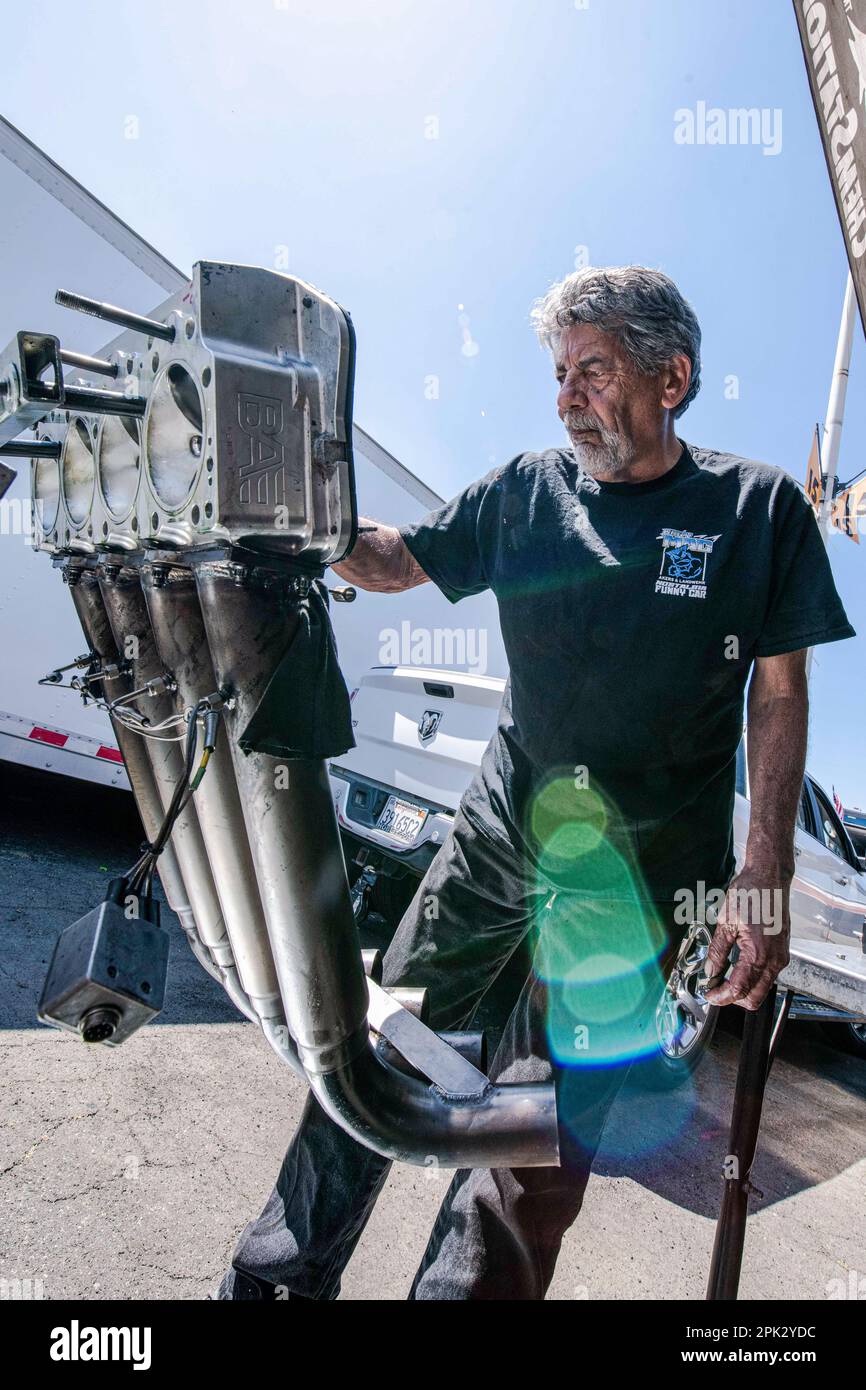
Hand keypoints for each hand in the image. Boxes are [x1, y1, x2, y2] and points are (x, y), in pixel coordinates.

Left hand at [703, 869, 790, 1010]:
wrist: (769, 877)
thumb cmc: (751, 893)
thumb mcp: (726, 921)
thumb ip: (717, 951)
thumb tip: (709, 971)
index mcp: (759, 953)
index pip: (739, 989)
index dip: (721, 997)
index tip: (708, 995)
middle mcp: (774, 959)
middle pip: (755, 998)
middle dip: (733, 999)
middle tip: (715, 990)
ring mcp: (781, 957)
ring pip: (762, 988)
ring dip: (743, 989)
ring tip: (722, 978)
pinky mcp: (782, 952)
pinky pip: (768, 975)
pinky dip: (752, 978)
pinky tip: (736, 967)